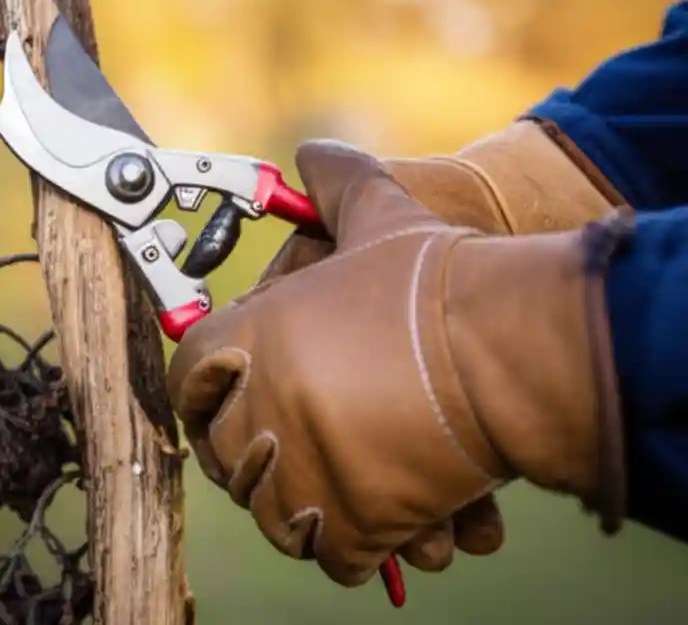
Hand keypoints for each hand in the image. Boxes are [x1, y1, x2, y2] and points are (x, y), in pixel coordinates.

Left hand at [167, 141, 622, 585]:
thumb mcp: (383, 215)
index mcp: (252, 339)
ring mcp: (304, 472)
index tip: (216, 397)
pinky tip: (376, 519)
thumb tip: (312, 152)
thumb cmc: (446, 277)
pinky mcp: (358, 524)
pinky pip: (333, 553)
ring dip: (301, 499)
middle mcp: (263, 409)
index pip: (187, 373)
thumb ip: (338, 181)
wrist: (518, 343)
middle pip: (224, 451)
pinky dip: (353, 544)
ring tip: (333, 481)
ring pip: (273, 509)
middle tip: (283, 444)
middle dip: (252, 449)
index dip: (199, 386)